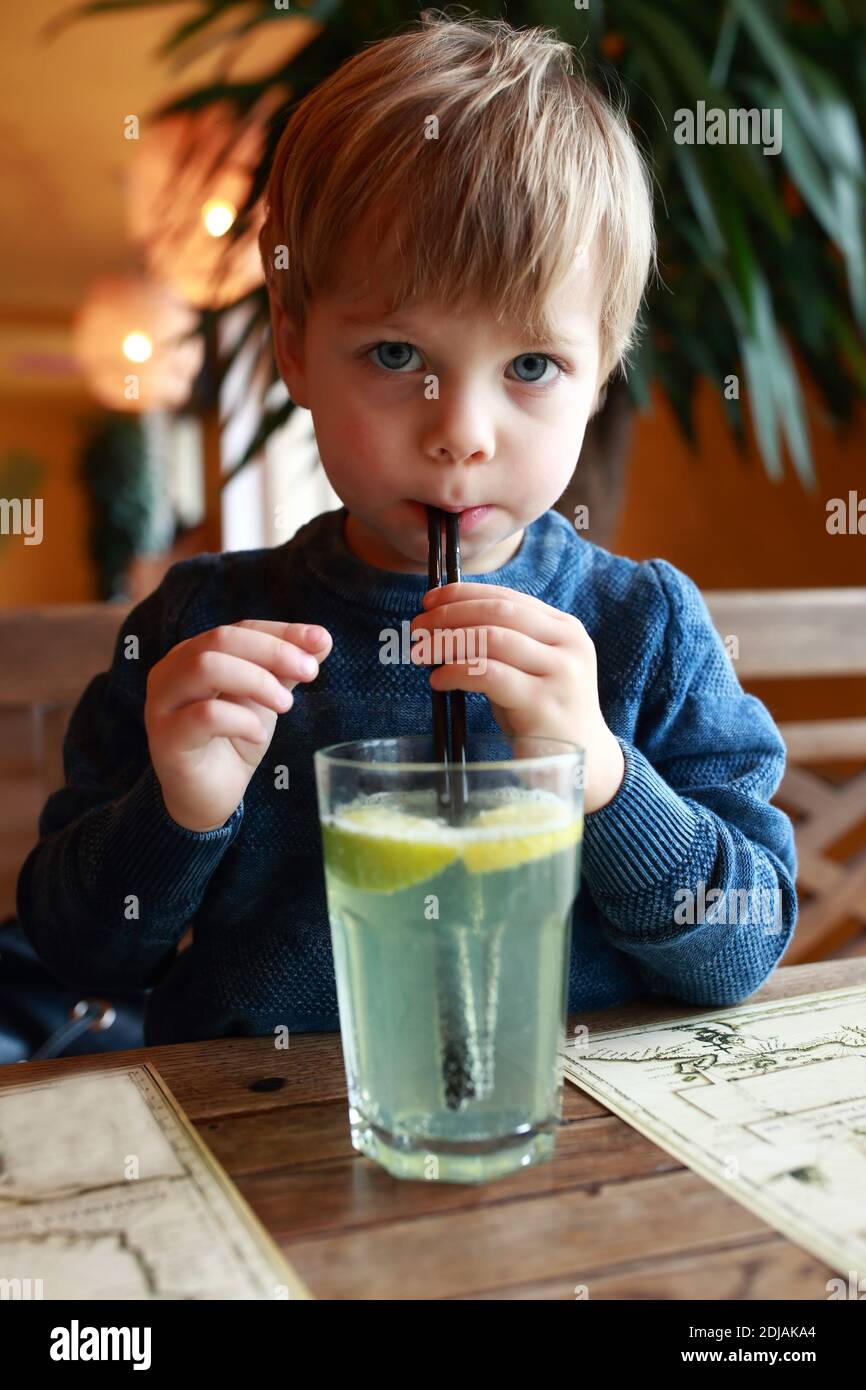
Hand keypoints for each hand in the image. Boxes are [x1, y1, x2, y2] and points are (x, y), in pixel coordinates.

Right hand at [145, 620, 331, 831]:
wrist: (209, 796)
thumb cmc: (233, 740)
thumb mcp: (265, 698)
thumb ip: (286, 669)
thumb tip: (321, 639)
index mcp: (193, 654)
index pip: (239, 629)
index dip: (281, 633)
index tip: (320, 643)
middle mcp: (171, 671)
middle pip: (221, 639)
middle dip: (273, 652)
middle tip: (309, 673)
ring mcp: (162, 704)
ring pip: (206, 667)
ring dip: (257, 681)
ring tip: (286, 705)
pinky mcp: (166, 738)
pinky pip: (205, 715)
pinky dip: (241, 720)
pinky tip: (259, 733)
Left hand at [410, 583, 623, 813]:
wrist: (585, 764)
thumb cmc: (543, 716)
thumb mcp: (527, 670)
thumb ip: (500, 643)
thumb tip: (441, 624)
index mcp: (564, 629)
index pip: (508, 597)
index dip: (464, 594)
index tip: (430, 600)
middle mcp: (568, 645)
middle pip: (498, 614)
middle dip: (450, 616)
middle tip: (417, 629)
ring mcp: (560, 673)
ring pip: (492, 639)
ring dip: (448, 642)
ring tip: (421, 654)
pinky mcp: (545, 704)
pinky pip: (490, 675)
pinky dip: (456, 672)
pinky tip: (439, 680)